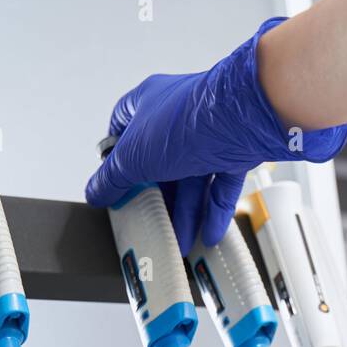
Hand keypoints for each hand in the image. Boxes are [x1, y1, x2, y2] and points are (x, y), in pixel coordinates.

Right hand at [84, 17, 346, 254]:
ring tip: (182, 242)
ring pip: (193, 178)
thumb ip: (114, 177)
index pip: (123, 130)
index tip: (114, 186)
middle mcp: (180, 116)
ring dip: (187, 212)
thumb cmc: (192, 120)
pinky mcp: (238, 148)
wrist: (251, 114)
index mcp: (149, 104)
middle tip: (151, 225)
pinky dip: (215, 210)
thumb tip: (95, 192)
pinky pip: (221, 184)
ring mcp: (210, 132)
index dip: (117, 159)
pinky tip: (208, 234)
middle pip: (161, 163)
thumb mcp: (137, 155)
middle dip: (157, 199)